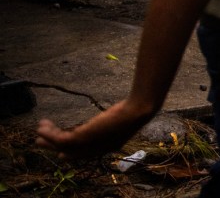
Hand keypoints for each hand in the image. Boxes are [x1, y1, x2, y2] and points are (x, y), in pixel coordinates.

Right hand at [36, 98, 154, 158]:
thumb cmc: (134, 111)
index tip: (61, 147)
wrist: (136, 112)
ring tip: (39, 129)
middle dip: (55, 147)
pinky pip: (58, 139)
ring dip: (47, 138)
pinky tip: (43, 125)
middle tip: (42, 141)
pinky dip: (48, 133)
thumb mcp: (120, 120)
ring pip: (61, 146)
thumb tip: (106, 117)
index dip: (71, 150)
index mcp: (106, 148)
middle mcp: (95, 151)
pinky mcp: (81, 138)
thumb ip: (110, 123)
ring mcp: (87, 145)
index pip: (85, 153)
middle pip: (70, 152)